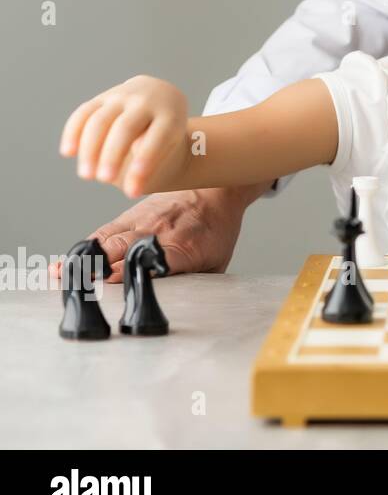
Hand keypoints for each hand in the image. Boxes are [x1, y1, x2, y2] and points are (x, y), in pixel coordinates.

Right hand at [48, 185, 259, 283]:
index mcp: (184, 246)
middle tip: (82, 290)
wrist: (215, 187)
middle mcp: (157, 232)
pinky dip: (82, 250)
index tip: (112, 286)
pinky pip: (101, 234)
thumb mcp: (217, 260)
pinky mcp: (127, 217)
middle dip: (101, 271)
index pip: (151, 262)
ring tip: (65, 280)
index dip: (131, 273)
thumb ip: (197, 283)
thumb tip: (178, 306)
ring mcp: (139, 222)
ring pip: (106, 243)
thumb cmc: (217, 229)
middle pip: (122, 251)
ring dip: (85, 262)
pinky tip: (64, 266)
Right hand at [60, 75, 189, 196]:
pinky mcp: (103, 97)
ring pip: (99, 121)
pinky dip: (73, 132)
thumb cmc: (166, 131)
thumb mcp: (171, 142)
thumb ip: (155, 153)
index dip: (144, 162)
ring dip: (89, 148)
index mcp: (169, 115)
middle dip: (113, 155)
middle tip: (105, 180)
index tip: (132, 191)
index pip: (157, 138)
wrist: (160, 96)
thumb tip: (138, 163)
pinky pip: (83, 113)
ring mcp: (122, 96)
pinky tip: (68, 153)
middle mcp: (145, 101)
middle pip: (125, 127)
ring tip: (86, 176)